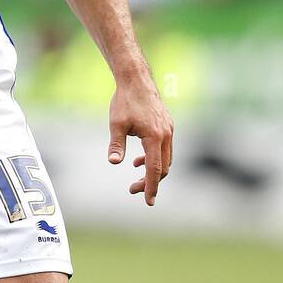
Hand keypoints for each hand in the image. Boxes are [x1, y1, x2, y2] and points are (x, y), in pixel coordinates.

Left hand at [108, 76, 173, 205]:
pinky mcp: (167, 126)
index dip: (151, 187)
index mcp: (155, 137)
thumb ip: (116, 145)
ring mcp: (169, 130)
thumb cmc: (124, 101)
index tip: (148, 202)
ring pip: (166, 159)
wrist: (136, 80)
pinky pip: (164, 149)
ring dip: (152, 171)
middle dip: (150, 182)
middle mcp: (166, 135)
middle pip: (163, 168)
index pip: (155, 169)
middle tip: (132, 190)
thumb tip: (113, 162)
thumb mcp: (116, 124)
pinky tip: (138, 160)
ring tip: (134, 176)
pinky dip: (154, 158)